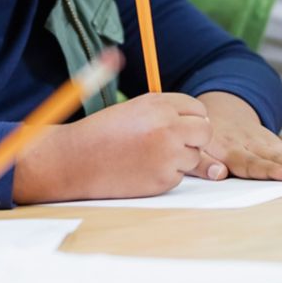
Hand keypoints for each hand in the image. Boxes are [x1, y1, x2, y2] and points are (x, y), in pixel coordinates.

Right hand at [13, 92, 210, 202]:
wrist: (76, 160)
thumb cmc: (103, 133)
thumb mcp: (135, 110)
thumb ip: (166, 112)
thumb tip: (200, 121)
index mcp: (159, 104)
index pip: (197, 108)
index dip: (190, 118)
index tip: (179, 126)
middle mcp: (167, 126)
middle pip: (205, 131)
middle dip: (196, 138)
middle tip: (177, 144)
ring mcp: (168, 154)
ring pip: (195, 156)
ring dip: (179, 158)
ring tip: (148, 156)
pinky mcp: (164, 179)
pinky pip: (179, 176)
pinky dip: (165, 175)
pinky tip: (141, 170)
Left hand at [190, 92, 281, 181]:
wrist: (215, 107)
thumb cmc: (201, 136)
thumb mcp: (194, 146)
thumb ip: (201, 162)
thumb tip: (218, 174)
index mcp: (228, 149)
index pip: (251, 162)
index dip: (270, 169)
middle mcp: (248, 144)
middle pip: (274, 158)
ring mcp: (261, 141)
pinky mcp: (271, 140)